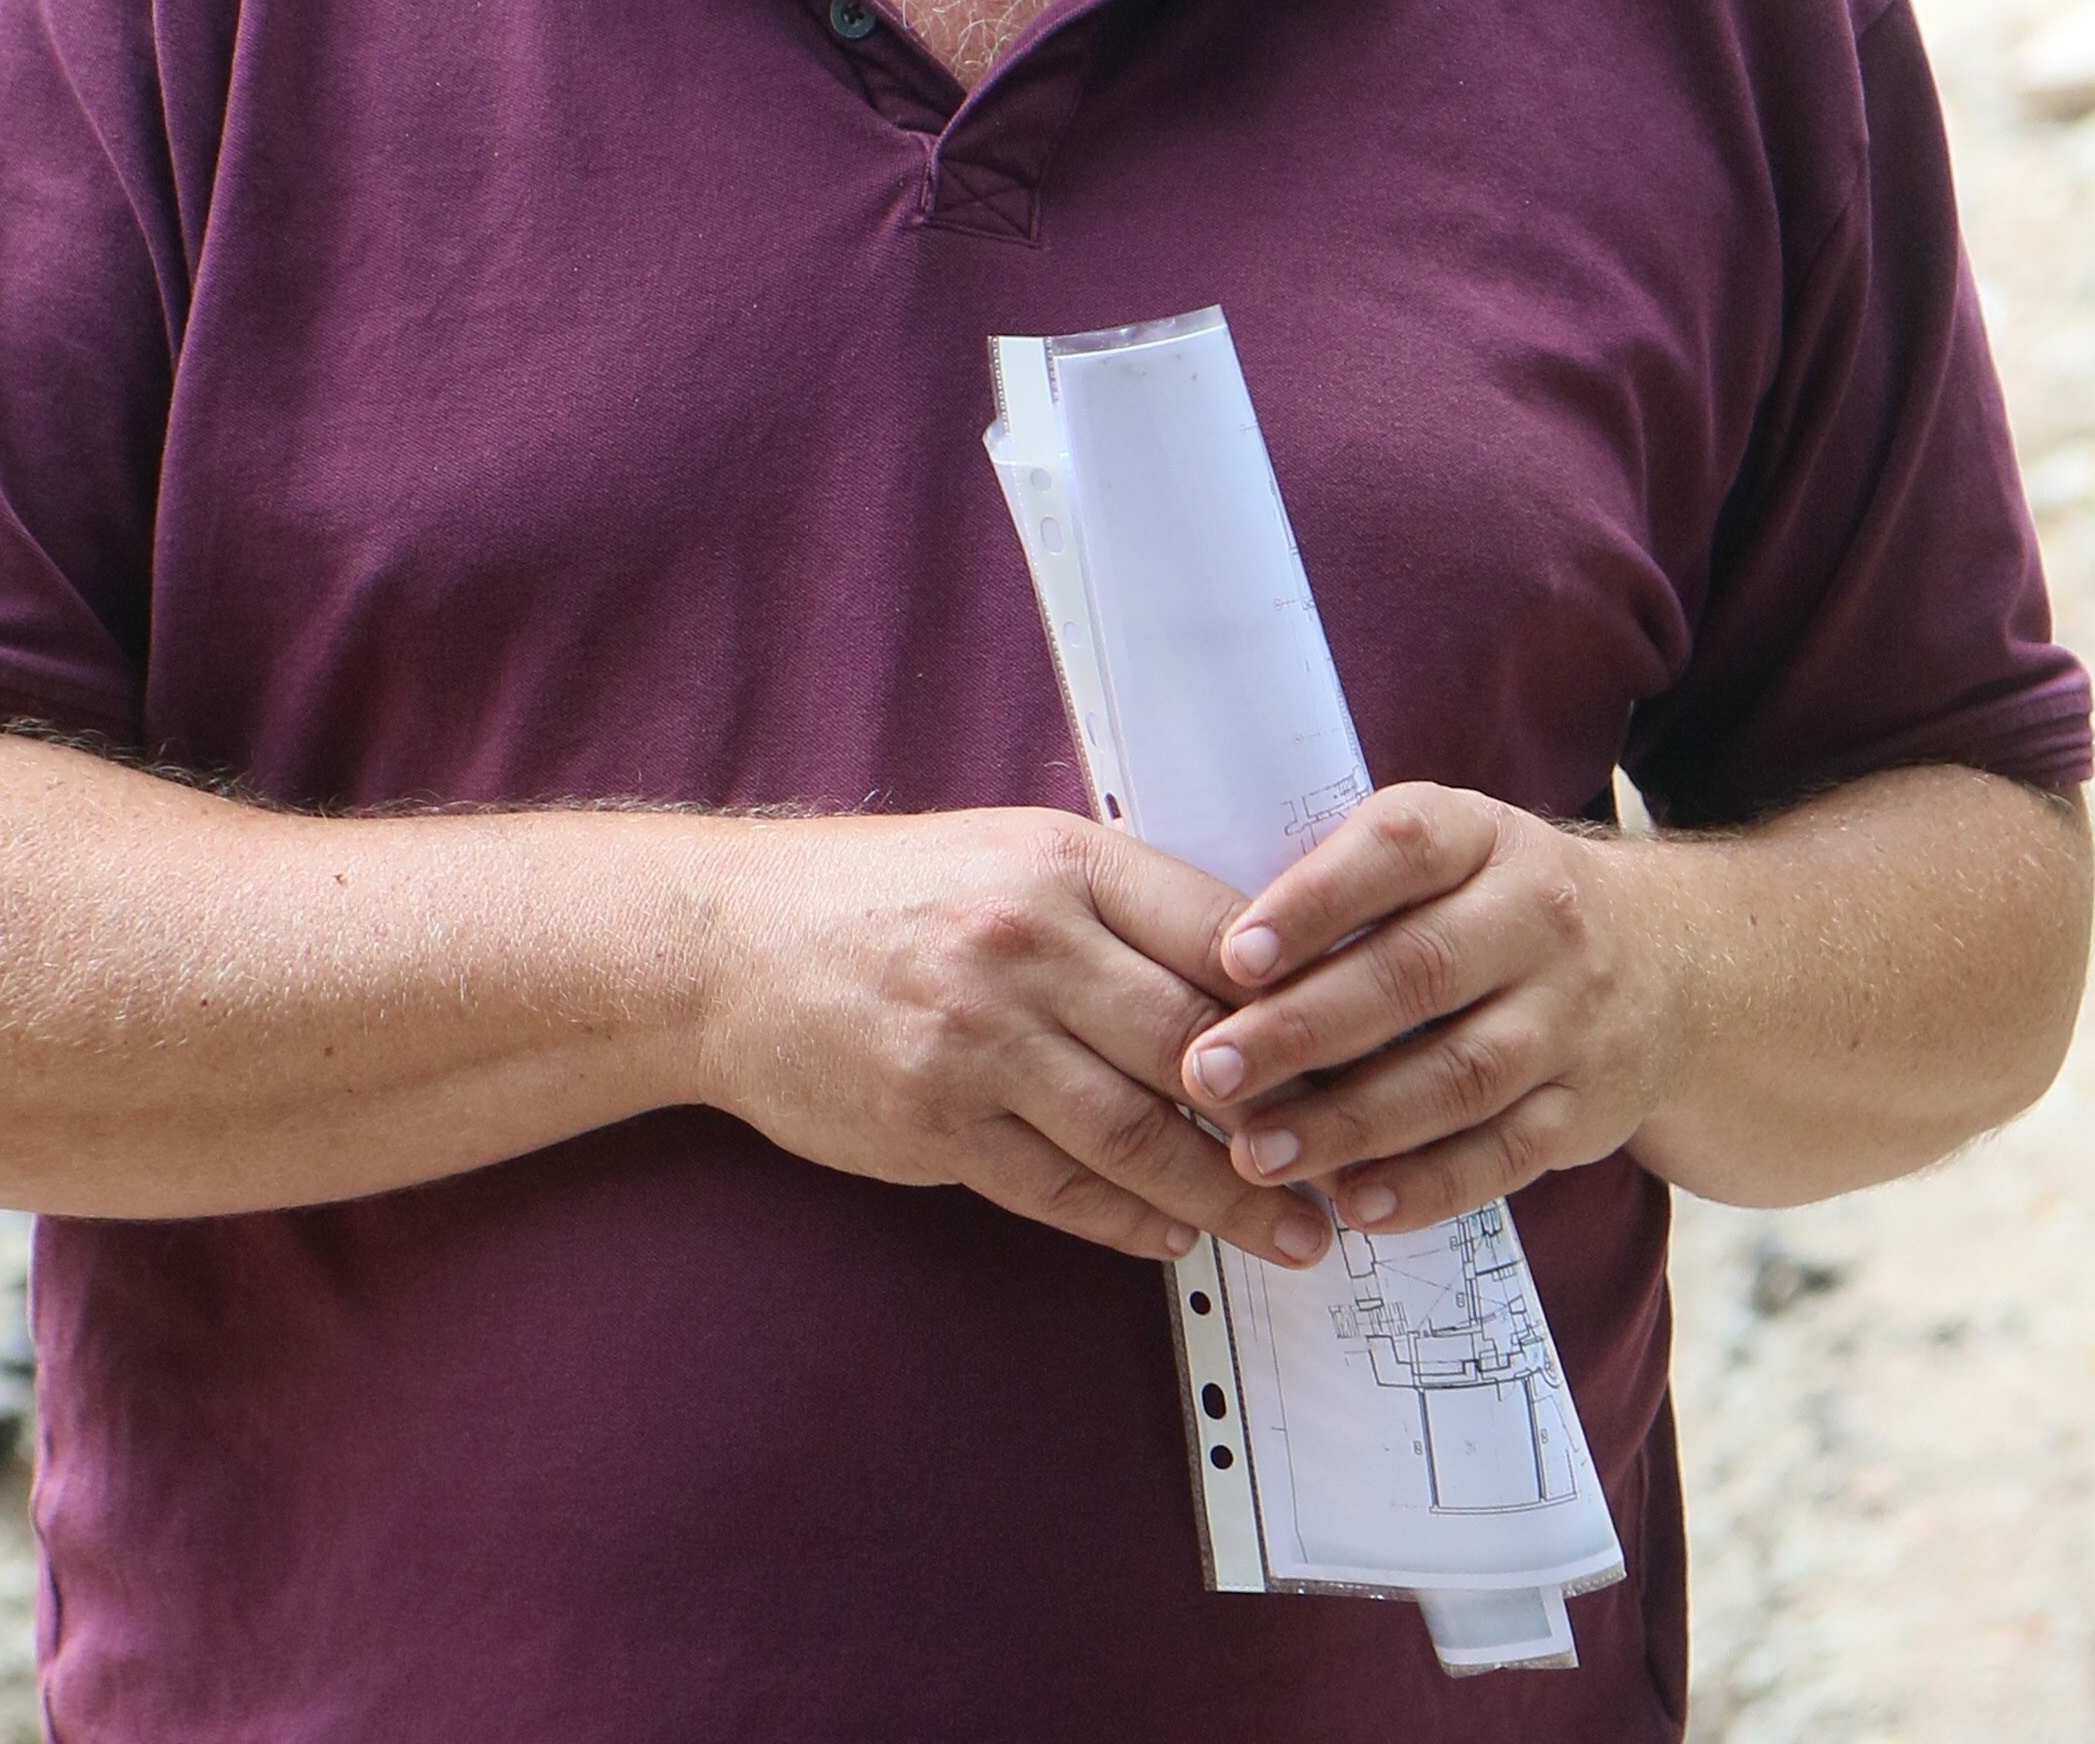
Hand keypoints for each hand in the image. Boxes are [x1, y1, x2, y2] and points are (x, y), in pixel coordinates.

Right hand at [695, 810, 1336, 1270]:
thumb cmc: (887, 896)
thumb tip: (1253, 978)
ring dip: (1230, 1197)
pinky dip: (1134, 1220)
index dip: (1303, 1004)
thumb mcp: (1011, 857)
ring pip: (1141, 1134)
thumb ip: (1119, 909)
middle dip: (1287, 1117)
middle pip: (1197, 1044)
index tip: (1365, 1054)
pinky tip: (1179, 1237)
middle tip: (1353, 1163)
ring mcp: (977, 1039)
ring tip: (1297, 1234)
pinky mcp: (935, 1123)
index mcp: (1060, 860)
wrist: (728, 945)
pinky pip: (1063, 1188)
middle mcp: (1025, 942)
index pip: (1221, 934)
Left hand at [1176, 786, 1687, 1236]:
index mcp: (1484, 836)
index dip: (1313, 901)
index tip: (1230, 955)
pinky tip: (1354, 1204)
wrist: (1671, 964)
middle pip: (1415, 974)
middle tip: (1207, 1071)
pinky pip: (1503, 1154)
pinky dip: (1426, 1185)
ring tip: (1256, 1152)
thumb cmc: (1497, 904)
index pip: (1398, 849)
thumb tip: (1204, 937)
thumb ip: (1350, 879)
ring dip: (1348, 1122)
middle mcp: (1539, 918)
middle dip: (1301, 1030)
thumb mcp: (1448, 851)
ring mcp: (1572, 1018)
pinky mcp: (1587, 1109)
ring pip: (1455, 1075)